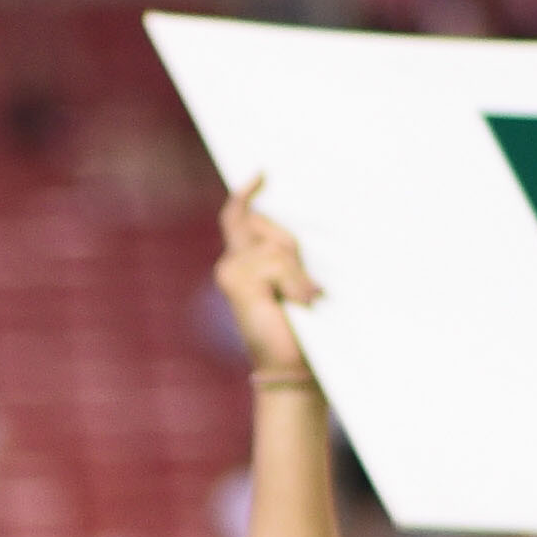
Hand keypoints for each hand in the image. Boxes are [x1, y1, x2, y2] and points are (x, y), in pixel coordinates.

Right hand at [215, 176, 324, 391]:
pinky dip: (294, 282)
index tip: (261, 171)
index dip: (246, 192)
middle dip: (291, 250)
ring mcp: (231, 272)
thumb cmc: (302, 324)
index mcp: (244, 261)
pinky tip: (298, 302)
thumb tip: (282, 227)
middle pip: (262, 225)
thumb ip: (285, 251)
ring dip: (298, 274)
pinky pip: (275, 262)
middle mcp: (232, 264)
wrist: (293, 365)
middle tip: (306, 291)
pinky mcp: (237, 283)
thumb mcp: (297, 277)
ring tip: (304, 301)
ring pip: (276, 248)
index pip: (238, 215)